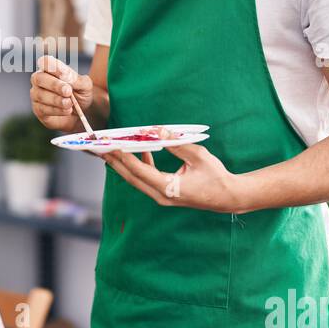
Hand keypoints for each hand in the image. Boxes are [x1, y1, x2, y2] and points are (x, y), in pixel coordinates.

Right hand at [31, 55, 93, 130]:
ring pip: (41, 96)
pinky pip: (43, 109)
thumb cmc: (80, 94)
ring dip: (57, 100)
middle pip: (39, 78)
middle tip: (68, 91)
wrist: (82, 112)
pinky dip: (57, 110)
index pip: (45, 62)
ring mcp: (36, 95)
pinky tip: (67, 110)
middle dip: (54, 85)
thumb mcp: (84, 84)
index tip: (64, 73)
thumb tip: (64, 75)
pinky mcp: (38, 110)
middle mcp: (39, 80)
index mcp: (50, 68)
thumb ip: (75, 78)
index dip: (52, 66)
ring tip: (70, 103)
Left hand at [99, 142, 245, 212]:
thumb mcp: (198, 156)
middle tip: (100, 148)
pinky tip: (140, 153)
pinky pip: (146, 180)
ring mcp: (162, 196)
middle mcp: (161, 195)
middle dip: (115, 162)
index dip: (124, 158)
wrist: (228, 197)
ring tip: (111, 150)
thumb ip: (177, 144)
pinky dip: (139, 167)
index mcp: (168, 188)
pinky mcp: (165, 193)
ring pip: (137, 180)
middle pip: (131, 178)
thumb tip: (158, 131)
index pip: (140, 172)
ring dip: (124, 165)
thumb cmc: (216, 176)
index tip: (111, 146)